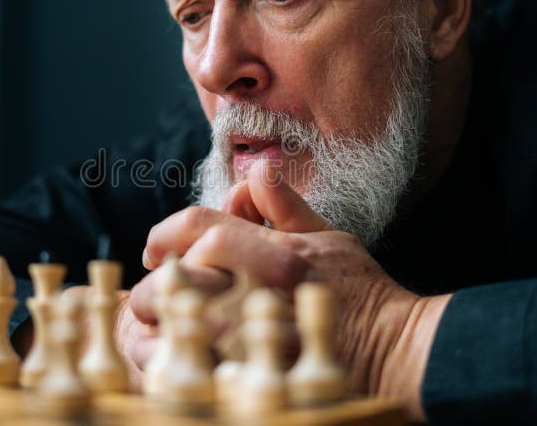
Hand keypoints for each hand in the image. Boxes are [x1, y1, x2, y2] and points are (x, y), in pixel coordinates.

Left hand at [138, 160, 449, 420]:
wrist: (389, 347)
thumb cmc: (359, 288)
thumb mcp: (328, 234)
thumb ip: (285, 205)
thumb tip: (258, 167)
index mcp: (274, 249)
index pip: (201, 227)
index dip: (167, 234)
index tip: (154, 249)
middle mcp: (262, 286)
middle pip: (180, 276)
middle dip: (153, 286)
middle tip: (147, 296)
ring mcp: (259, 332)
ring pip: (182, 323)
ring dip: (156, 326)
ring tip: (150, 329)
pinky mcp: (259, 369)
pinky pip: (197, 365)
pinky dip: (171, 360)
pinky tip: (162, 359)